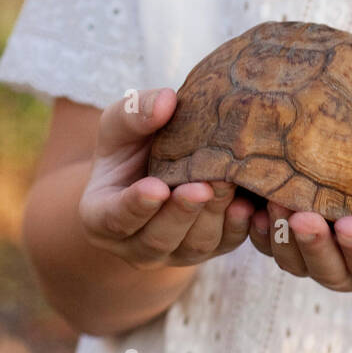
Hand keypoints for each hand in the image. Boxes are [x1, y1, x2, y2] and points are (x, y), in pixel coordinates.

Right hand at [79, 87, 255, 268]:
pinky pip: (226, 244)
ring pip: (194, 245)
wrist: (159, 161)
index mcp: (102, 216)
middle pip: (158, 238)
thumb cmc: (131, 144)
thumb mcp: (121, 124)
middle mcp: (136, 244)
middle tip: (203, 186)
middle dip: (182, 213)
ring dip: (213, 217)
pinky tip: (249, 205)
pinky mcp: (211, 247)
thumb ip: (134, 113)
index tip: (157, 188)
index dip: (135, 206)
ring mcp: (175, 251)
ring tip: (228, 185)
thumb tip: (165, 101)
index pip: (115, 218)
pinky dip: (239, 227)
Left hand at [248, 175, 351, 295]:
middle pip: (327, 270)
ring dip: (280, 236)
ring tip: (272, 203)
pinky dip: (259, 229)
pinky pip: (271, 245)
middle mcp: (351, 275)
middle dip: (312, 245)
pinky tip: (250, 204)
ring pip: (294, 261)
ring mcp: (320, 261)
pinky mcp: (295, 243)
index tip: (348, 225)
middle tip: (301, 215)